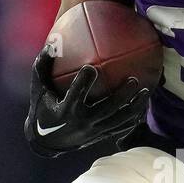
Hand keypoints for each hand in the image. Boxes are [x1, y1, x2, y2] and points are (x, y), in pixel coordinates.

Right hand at [24, 47, 149, 157]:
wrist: (47, 141)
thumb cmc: (43, 107)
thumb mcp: (38, 87)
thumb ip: (43, 65)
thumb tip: (52, 41)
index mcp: (66, 110)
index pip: (76, 95)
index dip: (84, 82)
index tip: (92, 67)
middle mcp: (83, 122)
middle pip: (107, 108)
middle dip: (122, 95)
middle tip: (134, 79)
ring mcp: (94, 131)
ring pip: (119, 120)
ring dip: (134, 106)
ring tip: (145, 92)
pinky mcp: (101, 136)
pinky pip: (122, 127)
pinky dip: (133, 117)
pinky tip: (142, 105)